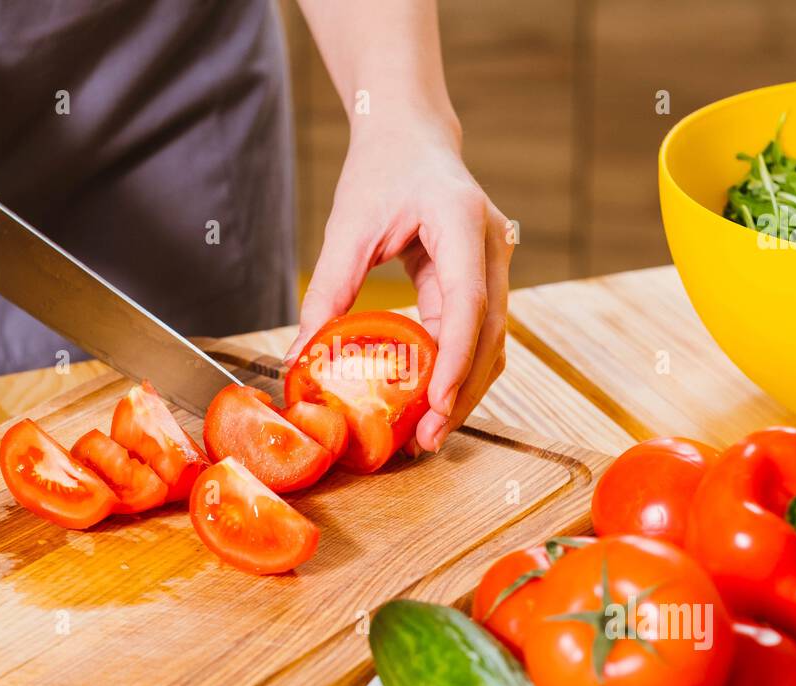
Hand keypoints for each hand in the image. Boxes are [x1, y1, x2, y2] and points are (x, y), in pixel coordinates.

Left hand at [285, 114, 511, 452]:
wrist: (410, 135)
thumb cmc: (380, 170)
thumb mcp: (347, 227)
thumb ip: (327, 292)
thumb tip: (300, 359)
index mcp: (462, 220)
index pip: (468, 301)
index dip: (455, 358)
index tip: (435, 403)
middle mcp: (492, 245)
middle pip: (490, 334)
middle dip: (461, 392)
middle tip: (427, 439)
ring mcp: (495, 264)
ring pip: (493, 342)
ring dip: (465, 391)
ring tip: (429, 435)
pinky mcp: (484, 281)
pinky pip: (479, 335)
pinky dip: (460, 371)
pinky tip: (433, 403)